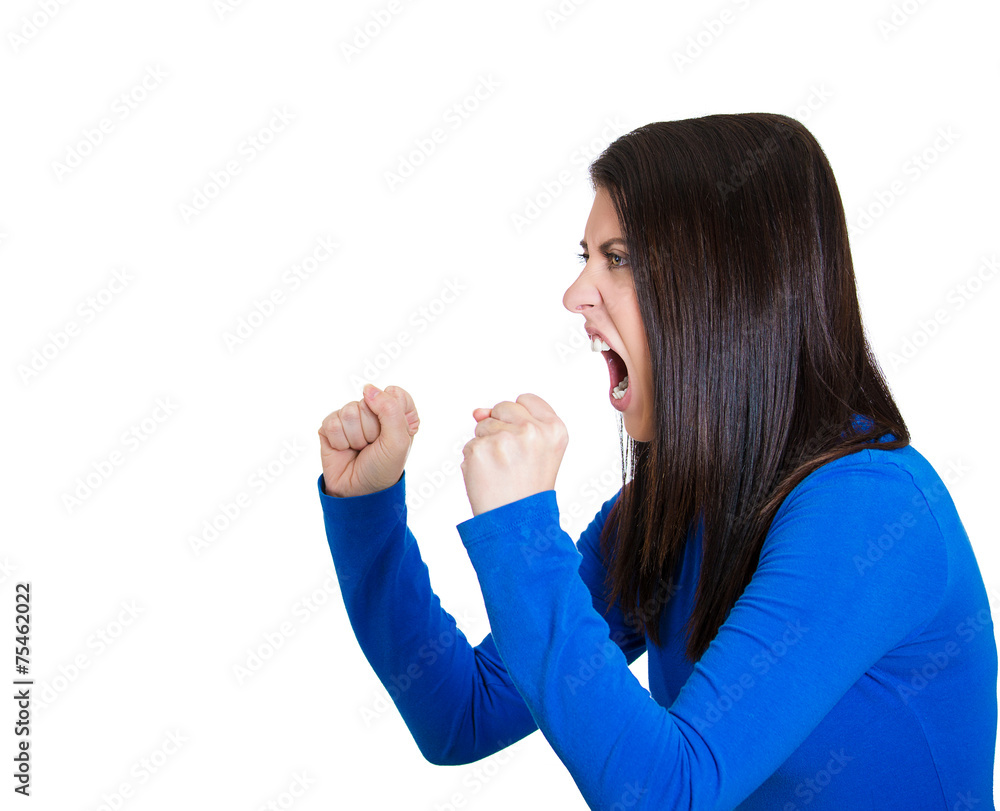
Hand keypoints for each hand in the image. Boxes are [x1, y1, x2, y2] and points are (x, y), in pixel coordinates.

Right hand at [318, 384, 420, 497]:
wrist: (358, 492)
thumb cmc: (383, 467)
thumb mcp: (398, 441)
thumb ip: (390, 409)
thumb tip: (368, 389)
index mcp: (397, 413)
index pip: (395, 394)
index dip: (392, 413)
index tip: (392, 434)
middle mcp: (374, 412)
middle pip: (370, 401)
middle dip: (372, 428)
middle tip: (372, 446)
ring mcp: (351, 418)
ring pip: (349, 411)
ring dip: (355, 437)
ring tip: (359, 449)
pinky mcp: (331, 427)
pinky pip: (332, 422)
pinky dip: (340, 441)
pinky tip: (344, 450)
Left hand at [460, 393, 568, 516]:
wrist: (517, 523)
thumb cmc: (527, 486)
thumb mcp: (537, 450)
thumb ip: (513, 421)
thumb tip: (477, 412)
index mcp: (554, 429)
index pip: (526, 399)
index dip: (518, 419)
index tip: (524, 442)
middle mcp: (532, 431)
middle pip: (502, 407)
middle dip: (500, 428)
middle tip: (512, 460)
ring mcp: (505, 439)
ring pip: (483, 426)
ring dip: (486, 445)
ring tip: (502, 471)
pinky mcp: (481, 450)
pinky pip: (470, 445)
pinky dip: (475, 460)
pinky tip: (489, 477)